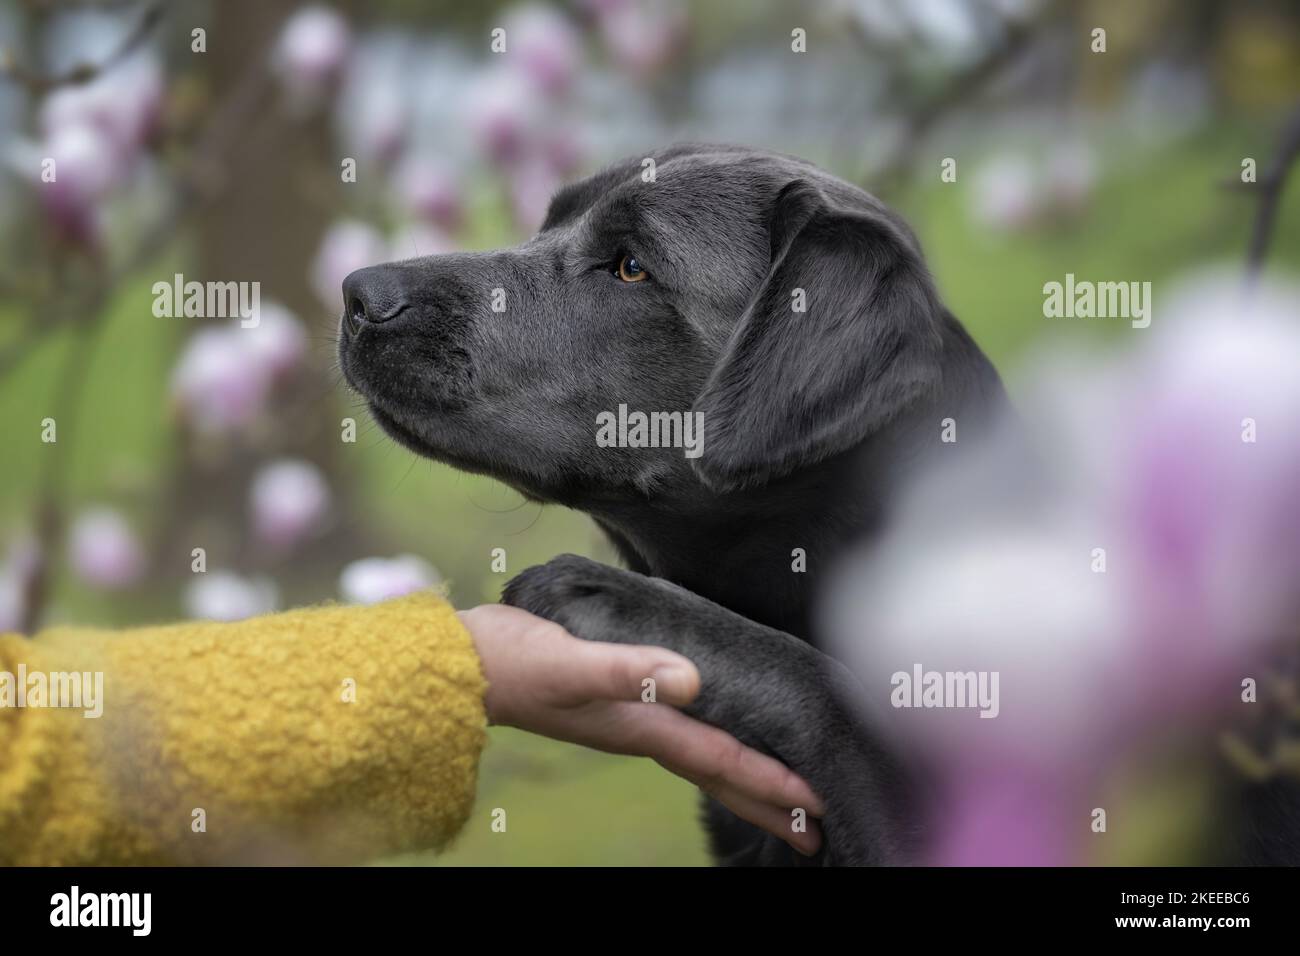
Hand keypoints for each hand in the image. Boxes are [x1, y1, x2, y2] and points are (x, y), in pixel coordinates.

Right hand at [458, 603, 823, 855]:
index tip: (818, 803)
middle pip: (717, 773)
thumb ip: (628, 670)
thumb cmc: (510, 661)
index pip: (720, 759)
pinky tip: (712, 740)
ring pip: (701, 757)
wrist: (459, 665)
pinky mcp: (613, 701)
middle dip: (767, 801)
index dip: (770, 781)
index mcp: (640, 724)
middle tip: (817, 827)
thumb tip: (693, 681)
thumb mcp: (568, 663)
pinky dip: (709, 748)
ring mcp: (626, 720)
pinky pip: (678, 735)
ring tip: (781, 797)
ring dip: (743, 780)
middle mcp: (639, 729)